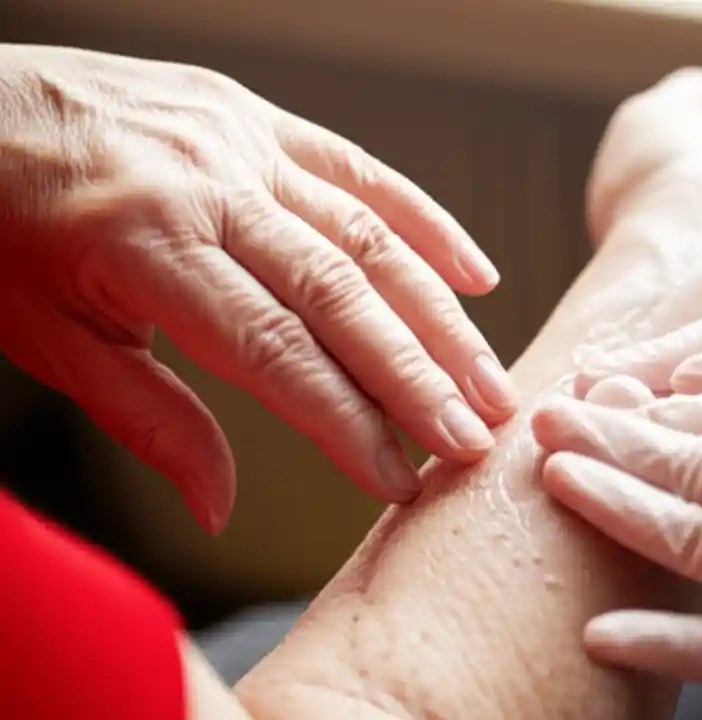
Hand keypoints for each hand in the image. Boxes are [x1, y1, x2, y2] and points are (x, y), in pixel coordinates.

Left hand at [0, 46, 514, 531]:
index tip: (398, 478)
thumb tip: (218, 507)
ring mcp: (243, 145)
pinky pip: (362, 171)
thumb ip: (149, 421)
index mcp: (147, 248)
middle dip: (417, 377)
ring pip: (367, 238)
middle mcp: (209, 188)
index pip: (275, 351)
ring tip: (489, 381)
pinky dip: (427, 223)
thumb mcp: (52, 339)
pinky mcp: (261, 121)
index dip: (345, 420)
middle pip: (341, 296)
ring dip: (440, 316)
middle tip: (474, 440)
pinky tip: (476, 276)